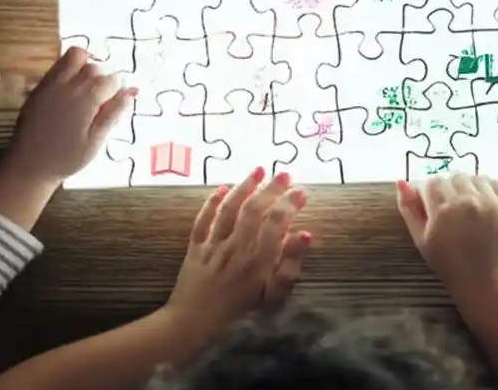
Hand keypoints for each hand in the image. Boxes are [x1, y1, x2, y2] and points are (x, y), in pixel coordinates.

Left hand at [1, 46, 135, 184]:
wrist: (29, 165)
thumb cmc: (66, 158)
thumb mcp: (96, 141)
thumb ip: (113, 113)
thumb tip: (130, 92)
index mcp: (87, 98)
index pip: (112, 80)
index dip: (118, 90)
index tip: (116, 102)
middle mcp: (69, 84)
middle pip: (95, 67)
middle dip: (103, 78)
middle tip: (102, 100)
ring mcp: (52, 83)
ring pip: (75, 56)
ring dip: (86, 66)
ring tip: (87, 88)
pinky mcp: (39, 86)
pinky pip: (58, 65)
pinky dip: (69, 69)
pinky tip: (71, 90)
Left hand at [167, 167, 311, 330]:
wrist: (193, 326)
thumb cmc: (238, 316)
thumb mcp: (271, 298)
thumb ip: (290, 267)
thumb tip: (304, 234)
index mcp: (258, 262)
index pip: (277, 223)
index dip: (290, 204)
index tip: (301, 191)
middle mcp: (236, 248)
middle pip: (254, 209)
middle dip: (271, 188)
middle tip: (284, 174)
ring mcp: (213, 246)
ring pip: (230, 208)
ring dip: (245, 187)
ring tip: (258, 170)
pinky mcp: (195, 248)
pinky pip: (203, 219)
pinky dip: (212, 202)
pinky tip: (223, 188)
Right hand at [396, 174, 497, 300]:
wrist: (481, 278)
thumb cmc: (446, 261)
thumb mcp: (420, 238)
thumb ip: (409, 208)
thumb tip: (400, 181)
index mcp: (443, 211)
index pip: (432, 182)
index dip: (430, 193)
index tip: (433, 206)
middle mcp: (466, 202)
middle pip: (452, 176)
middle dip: (448, 189)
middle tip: (450, 209)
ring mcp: (488, 203)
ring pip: (472, 176)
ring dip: (466, 185)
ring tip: (465, 204)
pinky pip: (493, 180)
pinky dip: (485, 186)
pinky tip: (480, 201)